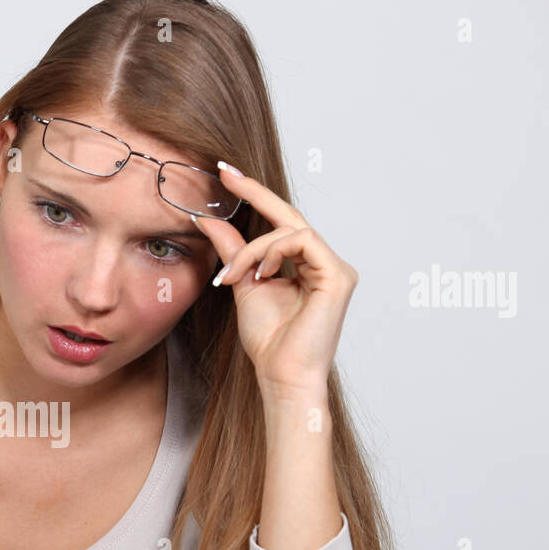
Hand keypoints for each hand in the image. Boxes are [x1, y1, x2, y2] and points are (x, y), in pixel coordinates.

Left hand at [191, 164, 358, 401]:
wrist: (281, 375)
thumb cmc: (269, 341)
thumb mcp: (243, 284)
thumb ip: (233, 251)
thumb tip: (209, 219)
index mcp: (305, 266)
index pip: (280, 223)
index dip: (255, 196)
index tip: (226, 176)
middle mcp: (324, 263)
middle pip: (288, 216)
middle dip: (254, 192)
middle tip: (224, 174)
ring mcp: (335, 268)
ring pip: (288, 230)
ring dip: (253, 250)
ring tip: (234, 277)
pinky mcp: (338, 275)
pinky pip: (301, 241)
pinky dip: (271, 253)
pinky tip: (259, 275)